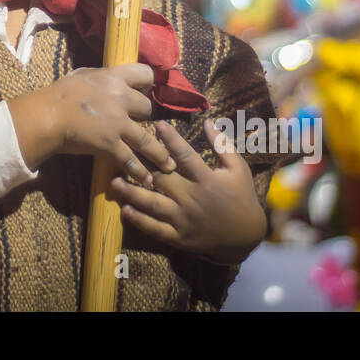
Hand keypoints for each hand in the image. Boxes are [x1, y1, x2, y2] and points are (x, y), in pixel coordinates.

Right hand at [12, 63, 176, 184]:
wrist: (47, 116)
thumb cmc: (59, 94)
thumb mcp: (81, 76)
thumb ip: (98, 77)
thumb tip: (105, 77)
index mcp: (113, 77)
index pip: (144, 74)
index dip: (148, 84)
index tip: (148, 91)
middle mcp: (121, 98)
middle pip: (148, 108)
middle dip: (147, 118)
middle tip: (147, 127)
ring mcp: (118, 123)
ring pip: (147, 139)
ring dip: (158, 154)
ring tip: (168, 165)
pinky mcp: (111, 144)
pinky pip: (130, 159)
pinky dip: (139, 171)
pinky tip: (146, 180)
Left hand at [110, 117, 265, 262]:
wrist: (245, 238)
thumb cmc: (241, 197)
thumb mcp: (238, 169)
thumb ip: (222, 145)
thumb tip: (207, 121)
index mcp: (207, 180)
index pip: (186, 156)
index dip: (171, 139)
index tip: (156, 124)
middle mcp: (193, 199)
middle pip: (162, 179)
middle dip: (141, 164)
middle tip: (122, 151)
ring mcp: (184, 220)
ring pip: (153, 205)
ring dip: (132, 193)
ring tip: (114, 181)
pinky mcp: (179, 238)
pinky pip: (155, 229)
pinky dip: (140, 220)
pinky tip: (125, 209)